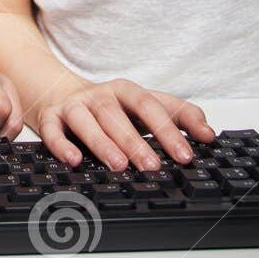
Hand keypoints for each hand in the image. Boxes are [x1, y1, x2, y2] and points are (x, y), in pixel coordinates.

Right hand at [34, 78, 214, 170]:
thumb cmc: (110, 107)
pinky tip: (74, 161)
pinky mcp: (49, 118)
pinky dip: (62, 145)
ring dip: (102, 142)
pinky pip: (52, 131)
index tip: (185, 155)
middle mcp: (99, 96)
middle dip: (136, 141)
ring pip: (86, 121)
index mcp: (125, 91)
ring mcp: (73, 106)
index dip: (168, 129)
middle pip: (117, 114)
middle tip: (153, 166)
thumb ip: (178, 116)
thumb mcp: (144, 106)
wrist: (58, 93)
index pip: (150, 105)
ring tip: (119, 166)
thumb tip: (208, 133)